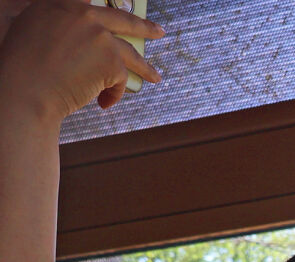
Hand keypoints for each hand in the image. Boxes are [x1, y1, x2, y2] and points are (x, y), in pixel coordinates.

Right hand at [0, 0, 163, 121]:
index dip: (112, 6)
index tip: (124, 7)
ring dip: (145, 67)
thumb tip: (72, 30)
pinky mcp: (112, 62)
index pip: (93, 0)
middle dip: (144, 27)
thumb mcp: (33, 27)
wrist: (25, 88)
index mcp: (63, 3)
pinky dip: (114, 94)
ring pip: (131, 53)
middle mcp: (85, 15)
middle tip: (158, 32)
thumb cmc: (22, 64)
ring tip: (155, 76)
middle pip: (123, 19)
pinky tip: (104, 103)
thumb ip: (58, 21)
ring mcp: (101, 38)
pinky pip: (121, 80)